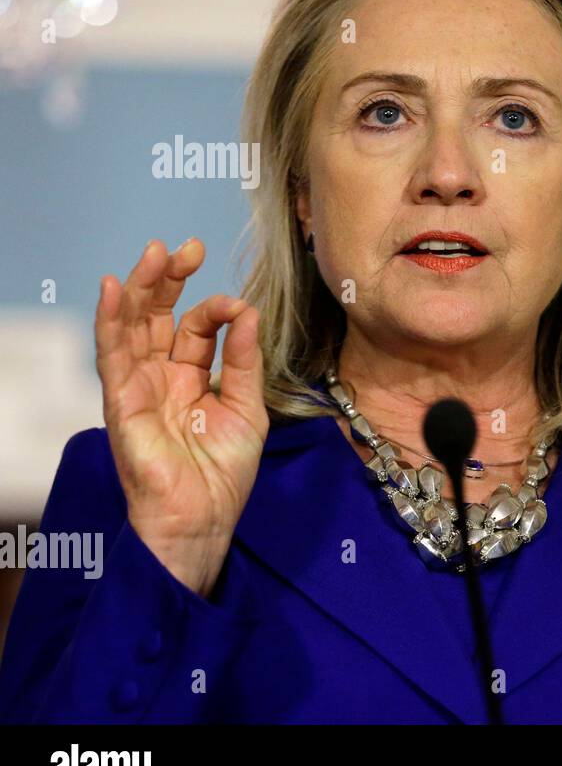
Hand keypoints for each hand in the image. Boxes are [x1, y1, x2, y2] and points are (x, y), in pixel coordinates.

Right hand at [94, 238, 267, 597]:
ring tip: (154, 254)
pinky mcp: (122, 403)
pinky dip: (110, 321)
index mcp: (190, 377)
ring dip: (140, 288)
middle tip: (187, 247)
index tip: (238, 305)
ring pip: (131, 327)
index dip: (215, 308)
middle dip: (169, 280)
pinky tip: (113, 289)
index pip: (195, 327)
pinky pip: (112, 356)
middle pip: (157, 316)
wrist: (203, 518)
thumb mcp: (247, 407)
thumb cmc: (223, 472)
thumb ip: (245, 360)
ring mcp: (139, 387)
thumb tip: (248, 312)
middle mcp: (160, 377)